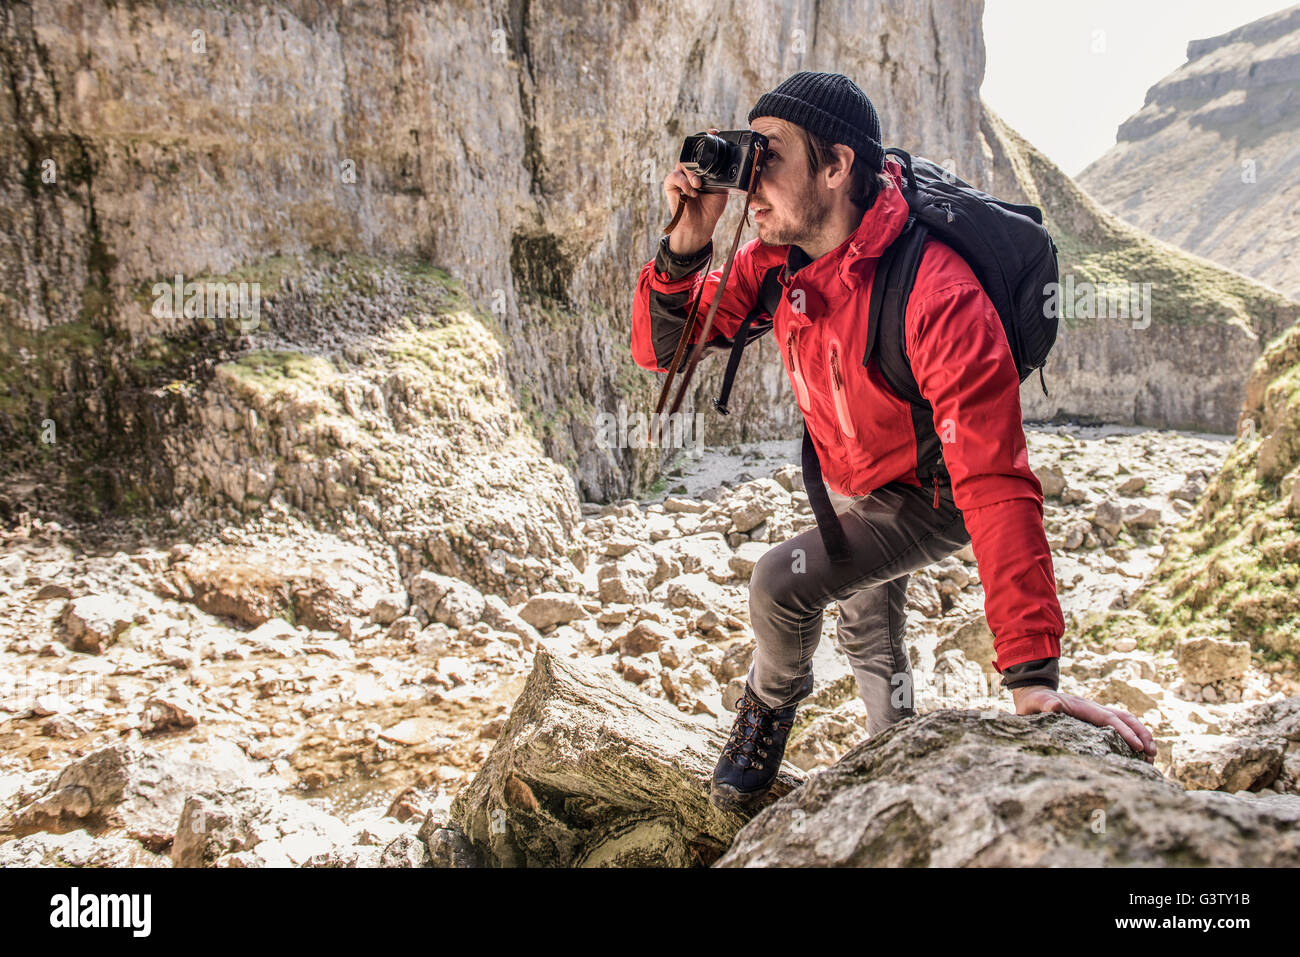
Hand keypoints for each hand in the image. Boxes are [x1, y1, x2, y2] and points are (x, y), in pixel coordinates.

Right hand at [663, 128, 728, 255]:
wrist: (701, 226)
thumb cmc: (711, 209)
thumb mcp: (723, 188)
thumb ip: (725, 175)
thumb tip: (738, 163)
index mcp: (701, 169)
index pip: (701, 150)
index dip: (706, 138)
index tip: (714, 132)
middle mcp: (689, 170)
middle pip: (690, 153)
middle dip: (697, 149)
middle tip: (705, 148)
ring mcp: (679, 176)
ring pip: (682, 163)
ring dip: (691, 173)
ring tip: (699, 185)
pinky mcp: (670, 185)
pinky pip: (674, 177)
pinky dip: (684, 184)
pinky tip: (692, 193)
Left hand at [1011, 686, 1156, 762]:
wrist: (1034, 695)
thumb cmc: (1033, 703)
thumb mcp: (1034, 704)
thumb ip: (1043, 704)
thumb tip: (1054, 706)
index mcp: (1082, 706)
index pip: (1108, 719)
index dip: (1125, 732)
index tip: (1138, 746)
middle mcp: (1093, 707)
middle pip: (1123, 719)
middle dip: (1140, 735)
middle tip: (1152, 755)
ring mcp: (1096, 712)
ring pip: (1125, 720)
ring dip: (1140, 734)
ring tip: (1152, 755)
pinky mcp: (1095, 718)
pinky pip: (1119, 725)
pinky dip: (1132, 735)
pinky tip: (1139, 751)